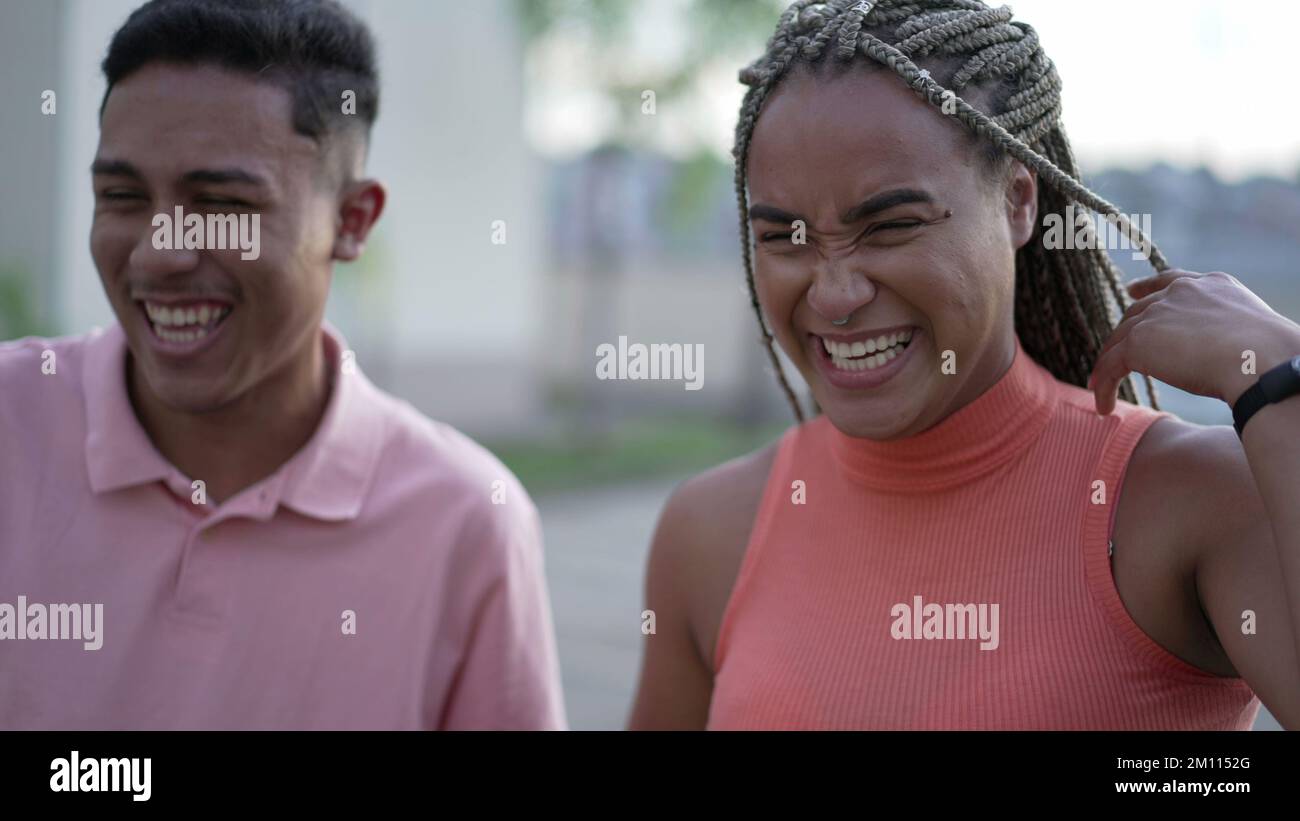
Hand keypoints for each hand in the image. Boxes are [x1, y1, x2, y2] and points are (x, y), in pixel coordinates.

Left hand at [1087, 269, 1299, 414]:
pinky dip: (1104, 385)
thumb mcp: (1251, 333)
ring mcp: (1157, 314)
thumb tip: (1232, 356)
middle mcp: (1181, 293)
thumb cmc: (1269, 356)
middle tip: (1114, 353)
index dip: (1147, 287)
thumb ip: (1229, 334)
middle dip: (1124, 333)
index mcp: (1212, 285)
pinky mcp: (1139, 341)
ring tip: (1102, 390)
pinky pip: (1111, 365)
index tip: (1131, 291)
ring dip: (1109, 366)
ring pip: (1120, 340)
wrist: (1259, 359)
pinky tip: (1103, 406)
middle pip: (1138, 312)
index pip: (1170, 281)